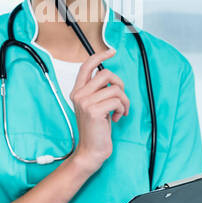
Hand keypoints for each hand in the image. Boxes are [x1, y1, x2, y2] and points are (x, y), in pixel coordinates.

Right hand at [69, 48, 129, 171]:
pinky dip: (123, 109)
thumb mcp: (94, 106)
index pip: (86, 66)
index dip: (100, 56)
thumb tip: (111, 79)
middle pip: (106, 74)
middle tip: (120, 98)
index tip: (111, 51)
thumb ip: (98, 91)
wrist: (90, 150)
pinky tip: (117, 118)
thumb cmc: (95, 130)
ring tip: (120, 111)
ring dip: (124, 101)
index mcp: (77, 92)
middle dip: (120, 84)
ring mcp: (85, 102)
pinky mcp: (94, 110)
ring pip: (115, 88)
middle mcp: (79, 95)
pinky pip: (117, 100)